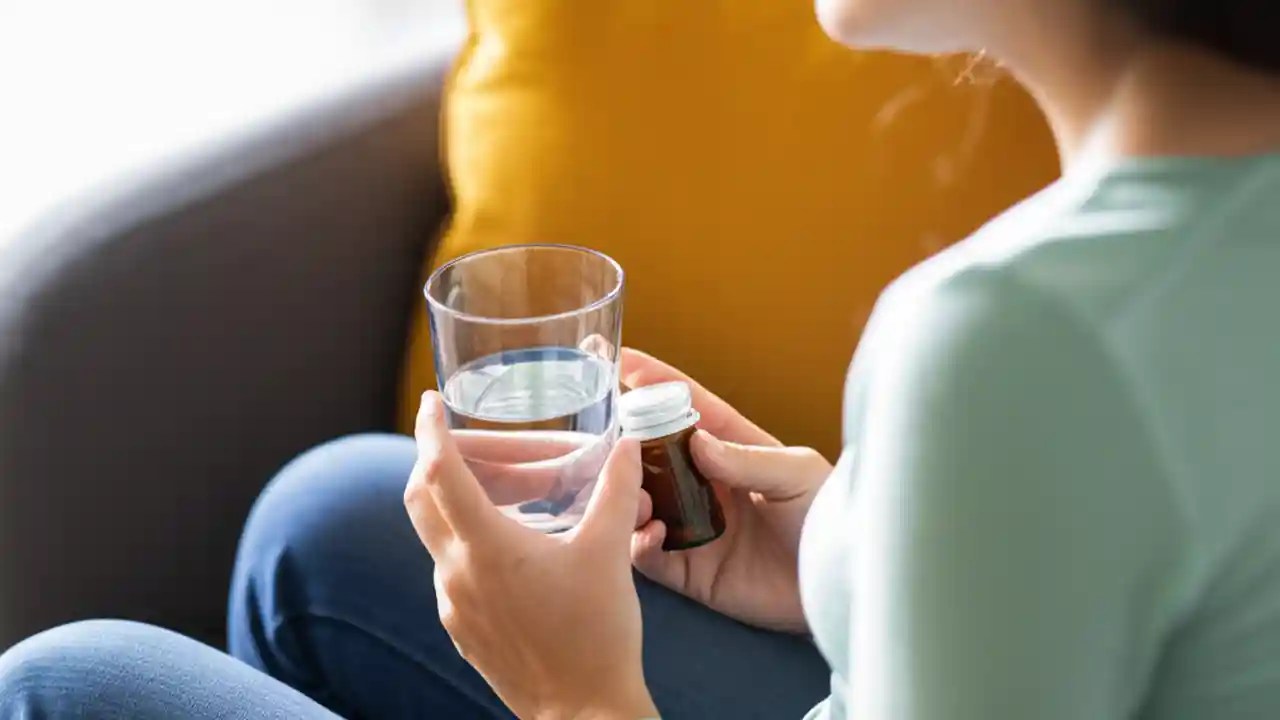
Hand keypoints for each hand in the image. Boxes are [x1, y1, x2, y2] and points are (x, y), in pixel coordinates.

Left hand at [404, 392, 658, 719]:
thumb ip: (615, 490)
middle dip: (433, 461)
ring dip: (460, 506)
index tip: (430, 402)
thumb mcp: (609, 553)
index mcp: (486, 547)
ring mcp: (454, 604)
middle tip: (463, 441)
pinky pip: (452, 571)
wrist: (584, 714)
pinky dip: (470, 544)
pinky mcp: (462, 629)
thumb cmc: (597, 634)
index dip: (430, 430)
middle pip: (420, 499)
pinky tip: (515, 548)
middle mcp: (456, 573)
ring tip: (511, 496)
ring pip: (438, 536)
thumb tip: (626, 445)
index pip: (438, 471)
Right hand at [622, 349, 832, 632]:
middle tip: (607, 439)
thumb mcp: (798, 475)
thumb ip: (747, 459)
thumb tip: (696, 442)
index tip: (620, 359)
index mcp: (733, 449)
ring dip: (627, 494)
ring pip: (641, 502)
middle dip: (626, 442)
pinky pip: (650, 555)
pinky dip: (639, 543)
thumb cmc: (831, 520)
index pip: (688, 407)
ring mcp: (695, 527)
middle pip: (653, 454)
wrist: (840, 584)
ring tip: (631, 492)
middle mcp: (707, 484)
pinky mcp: (691, 571)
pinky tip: (649, 533)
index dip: (655, 382)